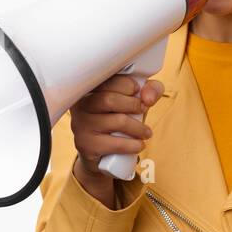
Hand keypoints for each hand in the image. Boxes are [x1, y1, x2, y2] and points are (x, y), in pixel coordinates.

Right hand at [70, 76, 164, 208]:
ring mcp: (81, 125)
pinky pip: (116, 143)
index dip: (127, 84)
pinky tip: (138, 144)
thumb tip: (148, 97)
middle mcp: (81, 105)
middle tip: (143, 110)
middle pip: (109, 100)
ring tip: (145, 132)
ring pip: (117, 121)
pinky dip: (133, 145)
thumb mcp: (137, 99)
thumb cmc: (121, 117)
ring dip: (138, 128)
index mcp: (91, 88)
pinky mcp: (86, 144)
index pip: (106, 80)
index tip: (137, 91)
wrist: (104, 151)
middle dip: (133, 105)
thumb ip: (149, 89)